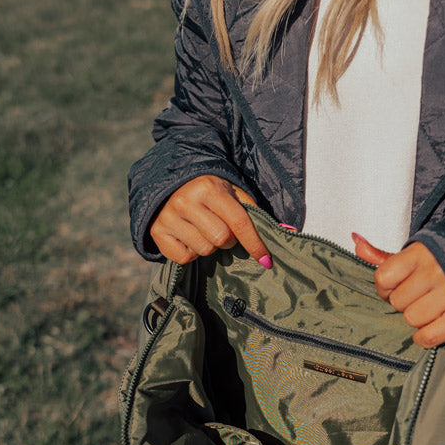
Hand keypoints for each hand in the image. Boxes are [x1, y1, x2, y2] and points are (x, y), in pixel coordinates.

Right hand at [150, 175, 271, 266]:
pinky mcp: (157, 232)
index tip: (266, 261)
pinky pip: (185, 258)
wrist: (169, 183)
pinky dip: (191, 253)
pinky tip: (188, 237)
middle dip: (228, 239)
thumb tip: (287, 231)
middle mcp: (186, 201)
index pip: (238, 221)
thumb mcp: (231, 192)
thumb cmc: (208, 191)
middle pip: (221, 239)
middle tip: (221, 228)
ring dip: (209, 246)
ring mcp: (169, 217)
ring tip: (203, 230)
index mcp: (209, 188)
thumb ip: (254, 211)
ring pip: (204, 250)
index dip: (254, 243)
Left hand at [351, 234, 444, 347]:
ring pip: (411, 319)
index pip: (383, 277)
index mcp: (423, 252)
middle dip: (405, 302)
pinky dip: (427, 336)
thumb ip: (387, 254)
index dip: (385, 287)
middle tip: (421, 297)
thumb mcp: (425, 249)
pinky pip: (427, 336)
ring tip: (433, 309)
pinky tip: (436, 325)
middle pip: (397, 301)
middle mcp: (435, 272)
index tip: (396, 287)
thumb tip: (355, 240)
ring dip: (418, 319)